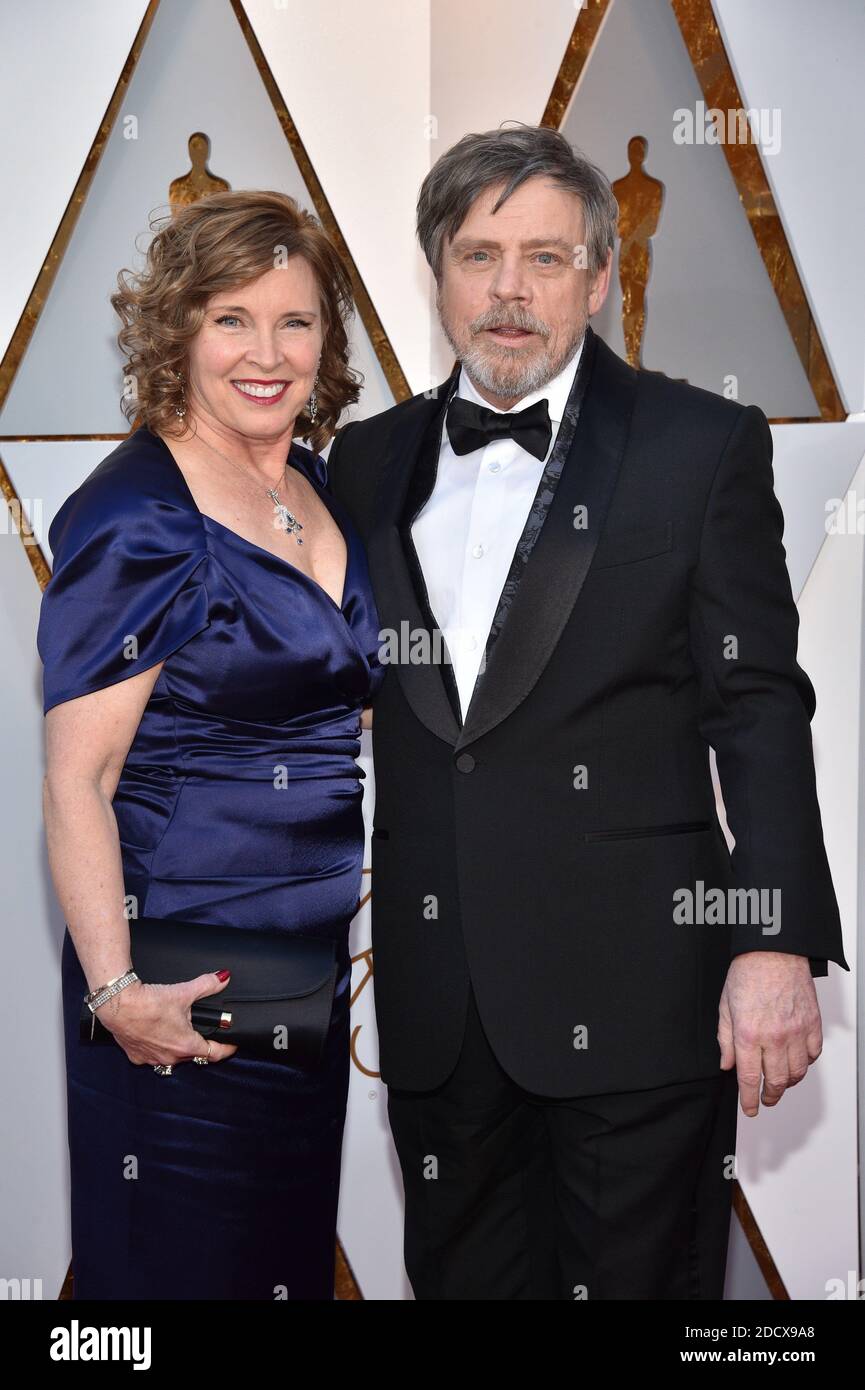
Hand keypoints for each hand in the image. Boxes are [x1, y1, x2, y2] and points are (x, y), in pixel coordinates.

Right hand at [94, 969, 237, 1065]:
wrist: (117, 1005)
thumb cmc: (148, 1003)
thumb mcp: (184, 991)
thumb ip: (207, 985)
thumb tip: (223, 978)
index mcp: (186, 1045)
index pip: (215, 1054)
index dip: (226, 1049)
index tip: (232, 1044)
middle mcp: (170, 1057)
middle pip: (193, 1054)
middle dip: (199, 1042)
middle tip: (201, 1027)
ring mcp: (152, 1059)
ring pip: (172, 1057)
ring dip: (177, 1046)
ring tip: (177, 1029)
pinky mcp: (136, 1056)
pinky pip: (152, 1056)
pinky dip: (157, 1046)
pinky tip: (156, 1033)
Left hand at [718, 952, 822, 1115]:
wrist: (773, 951)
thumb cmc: (748, 973)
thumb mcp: (725, 1007)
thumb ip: (725, 1040)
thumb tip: (727, 1064)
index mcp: (748, 1034)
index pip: (749, 1078)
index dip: (749, 1100)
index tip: (749, 1109)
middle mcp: (774, 1037)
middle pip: (776, 1081)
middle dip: (770, 1096)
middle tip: (766, 1100)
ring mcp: (796, 1031)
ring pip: (797, 1072)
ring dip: (788, 1083)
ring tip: (780, 1084)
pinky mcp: (812, 1024)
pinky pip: (813, 1054)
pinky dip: (806, 1063)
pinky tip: (797, 1061)